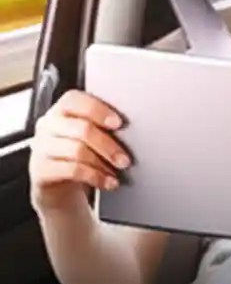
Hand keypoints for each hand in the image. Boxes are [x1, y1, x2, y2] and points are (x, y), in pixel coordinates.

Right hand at [29, 91, 130, 212]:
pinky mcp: (41, 170)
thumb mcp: (86, 136)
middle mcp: (48, 126)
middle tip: (126, 159)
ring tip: (118, 171)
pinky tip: (108, 182)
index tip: (119, 123)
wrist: (56, 183)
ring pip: (77, 151)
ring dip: (103, 163)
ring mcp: (42, 148)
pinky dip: (95, 177)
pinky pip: (72, 170)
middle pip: (81, 129)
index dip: (98, 110)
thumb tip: (135, 128)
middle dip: (108, 145)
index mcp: (61, 110)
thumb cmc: (78, 153)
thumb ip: (101, 126)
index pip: (74, 100)